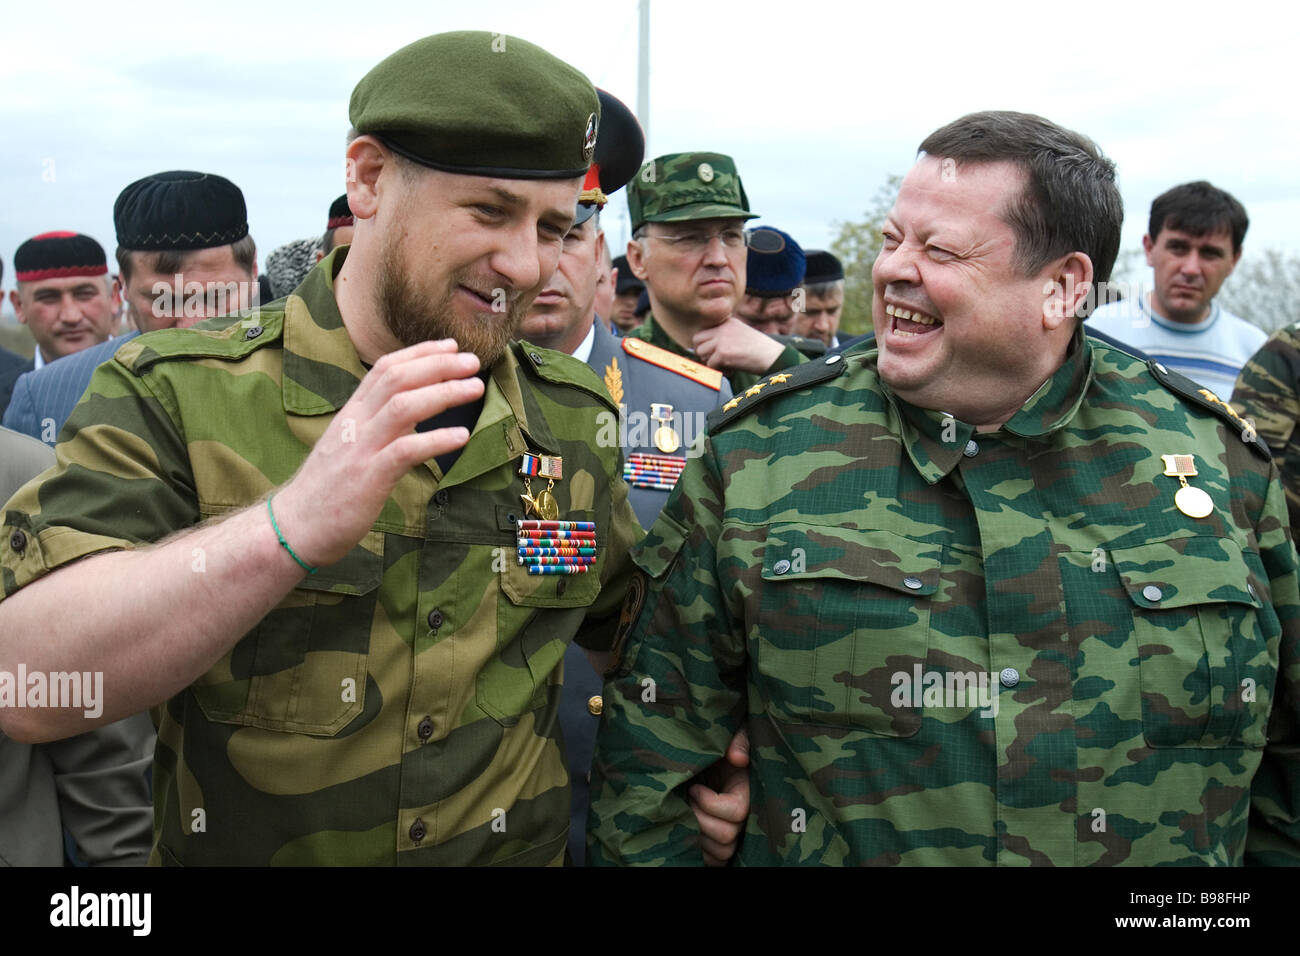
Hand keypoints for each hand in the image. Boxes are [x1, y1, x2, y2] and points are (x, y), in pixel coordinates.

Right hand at [272, 339, 483, 566]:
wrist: (295, 526)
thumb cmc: (327, 489)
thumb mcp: (351, 445)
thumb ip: (379, 425)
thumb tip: (415, 410)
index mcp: (352, 413)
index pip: (385, 369)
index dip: (420, 353)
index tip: (451, 346)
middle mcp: (355, 423)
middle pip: (397, 378)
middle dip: (438, 364)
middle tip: (473, 361)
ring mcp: (360, 448)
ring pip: (403, 406)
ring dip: (444, 393)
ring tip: (475, 388)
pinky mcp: (368, 478)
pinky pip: (405, 450)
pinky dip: (436, 439)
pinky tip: (461, 436)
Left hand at [688, 726, 749, 864]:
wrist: (701, 758)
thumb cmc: (717, 744)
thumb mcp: (732, 732)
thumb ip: (739, 739)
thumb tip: (737, 758)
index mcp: (747, 792)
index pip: (736, 813)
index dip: (711, 804)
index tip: (694, 788)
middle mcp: (743, 818)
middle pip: (727, 836)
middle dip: (699, 819)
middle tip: (684, 802)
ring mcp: (732, 832)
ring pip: (720, 852)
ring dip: (696, 836)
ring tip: (683, 815)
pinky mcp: (717, 843)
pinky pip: (713, 861)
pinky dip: (698, 852)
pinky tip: (685, 831)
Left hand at [693, 317, 784, 374]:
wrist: (774, 357)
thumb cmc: (760, 351)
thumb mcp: (740, 335)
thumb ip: (722, 337)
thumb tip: (698, 349)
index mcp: (727, 321)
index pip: (702, 331)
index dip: (706, 345)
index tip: (718, 353)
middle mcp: (723, 327)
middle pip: (697, 340)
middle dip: (704, 353)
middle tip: (718, 361)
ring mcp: (722, 339)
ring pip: (701, 353)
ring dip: (711, 363)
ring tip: (727, 366)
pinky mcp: (723, 353)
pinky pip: (710, 365)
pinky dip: (720, 371)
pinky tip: (733, 371)